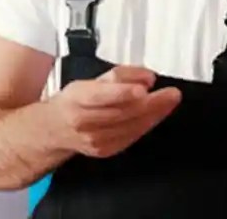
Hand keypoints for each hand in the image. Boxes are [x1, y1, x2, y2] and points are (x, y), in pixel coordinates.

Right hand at [49, 65, 181, 158]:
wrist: (55, 129)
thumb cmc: (74, 101)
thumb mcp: (89, 80)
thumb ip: (118, 76)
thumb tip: (145, 77)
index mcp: (78, 99)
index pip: (101, 95)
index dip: (123, 92)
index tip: (143, 88)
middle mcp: (85, 122)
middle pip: (122, 112)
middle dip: (150, 103)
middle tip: (171, 93)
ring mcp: (96, 139)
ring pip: (130, 126)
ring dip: (154, 113)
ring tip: (170, 100)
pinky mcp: (106, 150)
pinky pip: (131, 136)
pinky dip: (146, 124)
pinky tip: (157, 114)